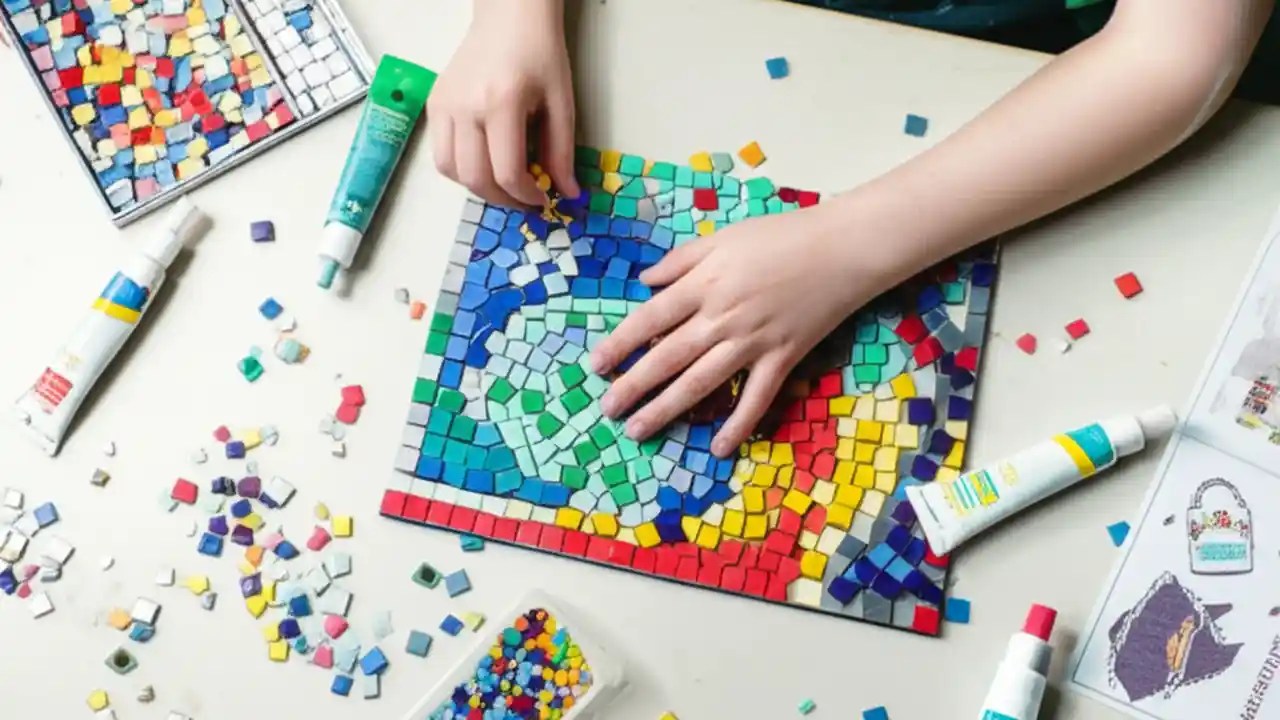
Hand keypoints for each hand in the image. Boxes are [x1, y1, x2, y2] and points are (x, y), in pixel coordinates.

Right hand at [428, 0, 579, 207]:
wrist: (509, 17)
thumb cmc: (540, 54)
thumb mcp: (561, 102)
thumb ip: (562, 152)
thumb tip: (567, 193)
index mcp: (501, 102)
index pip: (507, 171)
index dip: (526, 196)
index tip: (542, 200)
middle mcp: (465, 106)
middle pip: (475, 178)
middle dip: (502, 199)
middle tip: (524, 199)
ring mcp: (444, 105)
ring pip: (450, 171)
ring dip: (478, 187)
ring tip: (503, 182)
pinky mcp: (434, 104)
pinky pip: (441, 152)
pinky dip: (461, 168)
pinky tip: (485, 160)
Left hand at [590, 207, 893, 457]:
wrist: (842, 248)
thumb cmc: (782, 236)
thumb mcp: (723, 237)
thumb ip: (681, 260)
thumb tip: (645, 282)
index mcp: (704, 284)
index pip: (651, 319)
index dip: (621, 344)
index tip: (596, 365)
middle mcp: (722, 317)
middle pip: (668, 357)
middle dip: (633, 386)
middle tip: (607, 410)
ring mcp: (753, 342)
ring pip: (701, 383)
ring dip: (667, 410)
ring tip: (638, 430)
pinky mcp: (783, 358)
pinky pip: (756, 398)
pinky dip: (738, 424)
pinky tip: (718, 449)